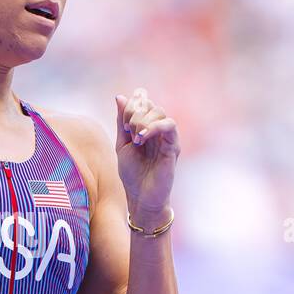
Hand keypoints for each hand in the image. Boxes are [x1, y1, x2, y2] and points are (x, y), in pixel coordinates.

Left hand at [115, 89, 178, 224]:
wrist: (140, 197)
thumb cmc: (132, 173)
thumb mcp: (122, 144)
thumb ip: (121, 122)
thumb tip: (120, 97)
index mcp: (146, 127)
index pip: (144, 100)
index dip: (134, 102)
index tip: (123, 122)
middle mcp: (159, 130)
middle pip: (151, 105)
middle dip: (135, 114)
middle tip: (128, 131)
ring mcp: (167, 137)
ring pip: (160, 112)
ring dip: (142, 121)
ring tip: (135, 138)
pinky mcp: (174, 147)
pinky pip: (169, 126)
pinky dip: (154, 127)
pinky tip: (141, 139)